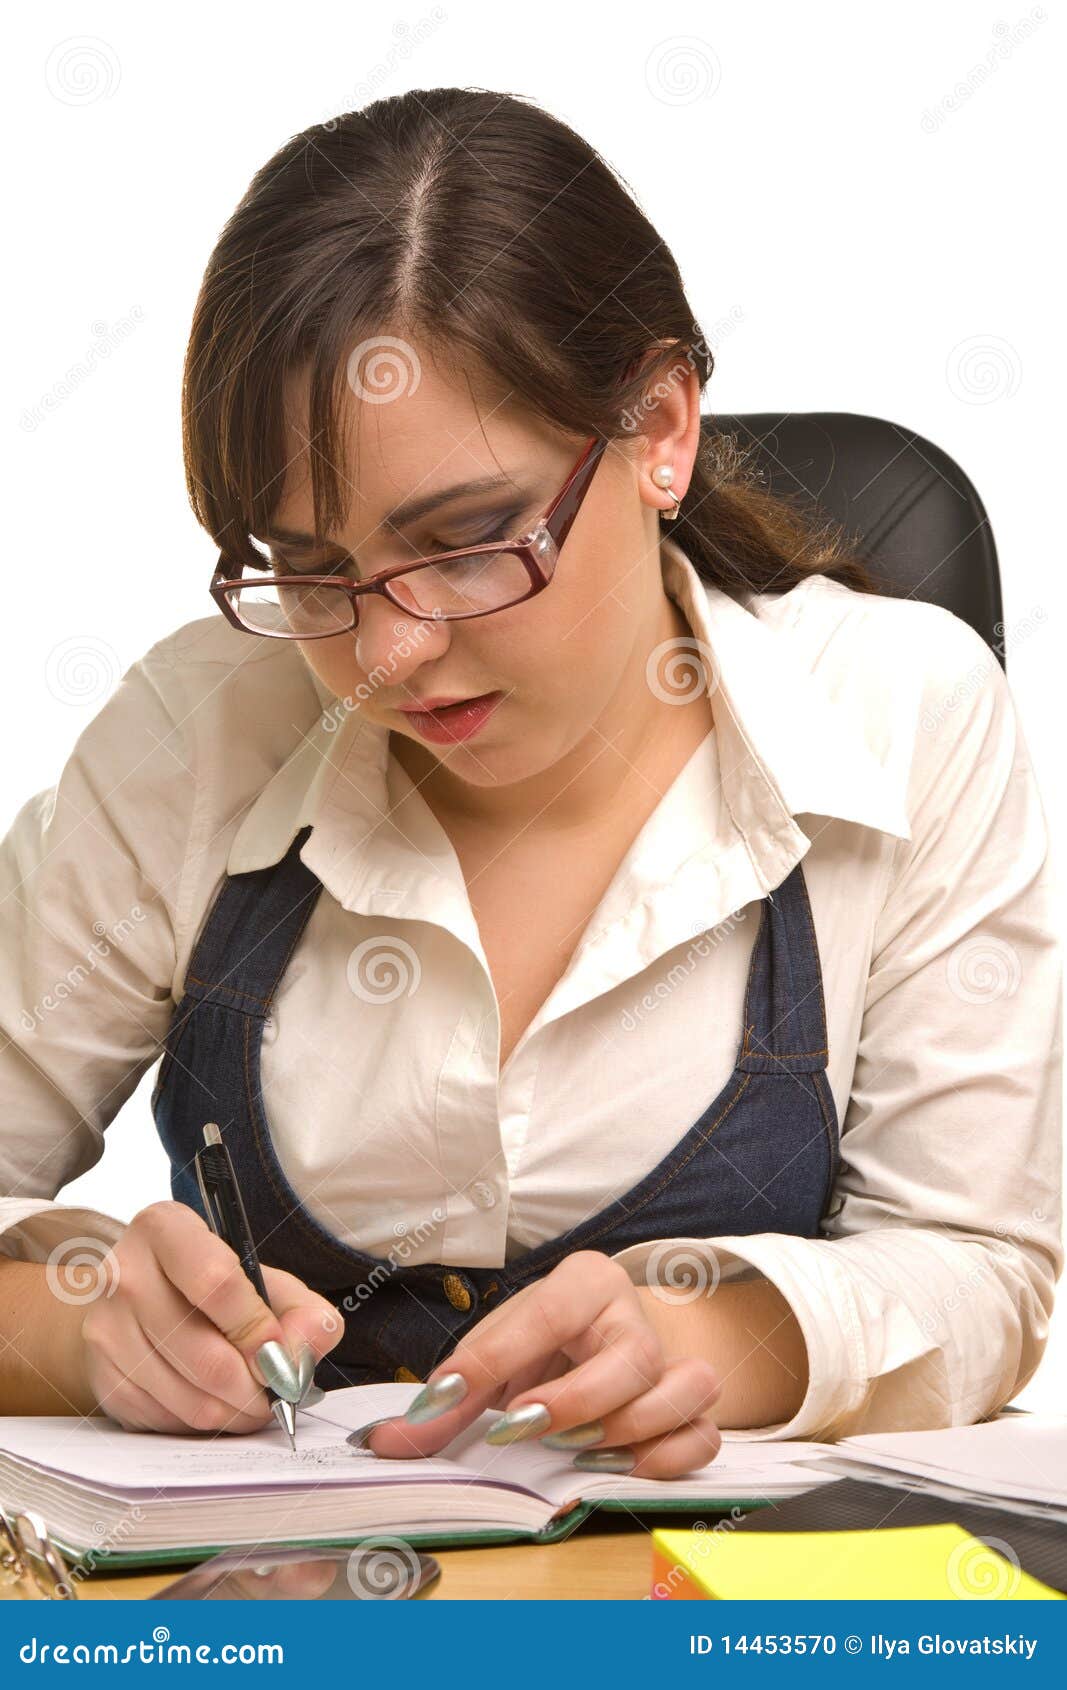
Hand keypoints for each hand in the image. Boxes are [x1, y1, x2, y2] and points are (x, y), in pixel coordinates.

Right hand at [77, 1201, 342, 1433]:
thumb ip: (301, 1307)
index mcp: (165, 1228)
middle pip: (204, 1354)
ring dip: (234, 1411)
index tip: (280, 1352)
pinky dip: (203, 1422)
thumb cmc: (208, 1285)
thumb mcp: (261, 1278)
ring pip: (189, 1396)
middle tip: (276, 1391)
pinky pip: (167, 1419)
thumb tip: (315, 1339)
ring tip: (252, 1399)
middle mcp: (125, 1273)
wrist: (137, 1301)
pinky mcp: (103, 1377)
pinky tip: (214, 1401)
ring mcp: (106, 1329)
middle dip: (254, 1385)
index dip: (256, 1328)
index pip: (215, 1282)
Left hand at [359, 1250, 721, 1477]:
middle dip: (576, 1402)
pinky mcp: (693, 1408)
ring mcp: (673, 1362)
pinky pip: (703, 1434)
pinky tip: (618, 1468)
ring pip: (683, 1389)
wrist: (604, 1338)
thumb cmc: (547, 1343)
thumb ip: (449, 1397)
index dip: (498, 1358)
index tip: (451, 1397)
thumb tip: (387, 1443)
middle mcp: (636, 1317)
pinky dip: (667, 1457)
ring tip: (573, 1449)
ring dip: (627, 1429)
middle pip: (634, 1357)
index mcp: (586, 1283)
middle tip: (521, 1427)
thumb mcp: (498, 1352)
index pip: (550, 1311)